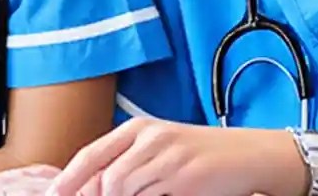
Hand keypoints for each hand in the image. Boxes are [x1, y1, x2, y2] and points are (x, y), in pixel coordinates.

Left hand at [47, 118, 303, 195]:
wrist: (250, 155)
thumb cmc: (203, 156)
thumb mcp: (161, 152)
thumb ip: (128, 165)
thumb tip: (91, 188)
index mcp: (140, 128)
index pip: (91, 156)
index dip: (67, 182)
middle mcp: (151, 137)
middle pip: (105, 179)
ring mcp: (168, 156)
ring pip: (123, 189)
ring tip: (153, 193)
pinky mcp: (185, 177)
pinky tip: (169, 194)